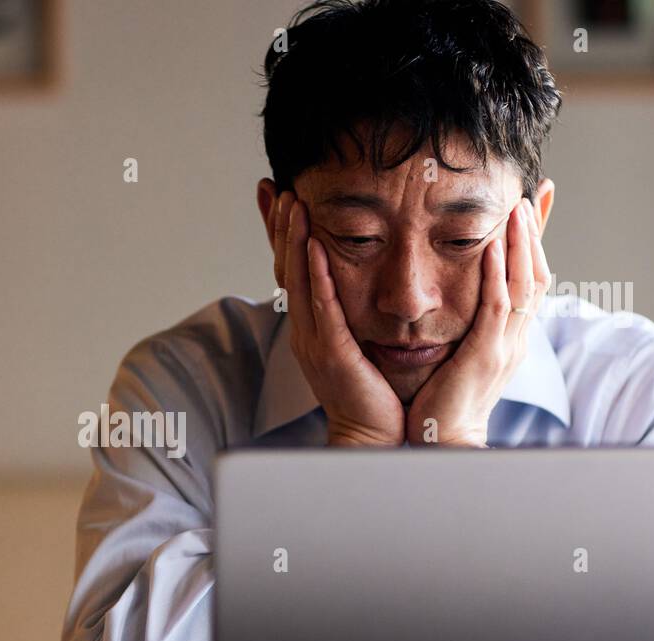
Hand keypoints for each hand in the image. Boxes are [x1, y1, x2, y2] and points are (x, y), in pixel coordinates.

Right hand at [270, 191, 404, 446]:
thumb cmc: (375, 398)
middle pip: (286, 269)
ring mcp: (315, 342)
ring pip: (299, 281)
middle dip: (280, 228)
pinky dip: (316, 276)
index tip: (279, 198)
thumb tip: (363, 287)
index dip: (283, 235)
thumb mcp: (360, 347)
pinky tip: (313, 247)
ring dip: (294, 241)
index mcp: (312, 329)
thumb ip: (356, 317)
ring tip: (293, 204)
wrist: (373, 438)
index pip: (293, 271)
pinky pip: (322, 307)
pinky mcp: (332, 352)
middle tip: (278, 189)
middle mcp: (306, 332)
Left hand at [406, 197, 550, 446]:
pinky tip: (493, 247)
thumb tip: (462, 300)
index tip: (534, 204)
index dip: (535, 242)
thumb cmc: (442, 401)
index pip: (531, 280)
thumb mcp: (461, 355)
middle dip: (536, 232)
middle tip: (534, 192)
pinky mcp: (486, 355)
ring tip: (517, 207)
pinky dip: (498, 275)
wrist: (442, 440)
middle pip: (538, 274)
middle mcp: (515, 338)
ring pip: (525, 285)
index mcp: (510, 337)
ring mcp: (505, 346)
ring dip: (522, 243)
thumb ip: (466, 326)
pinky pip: (497, 308)